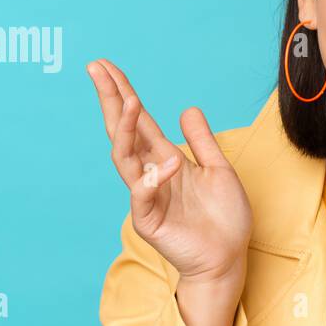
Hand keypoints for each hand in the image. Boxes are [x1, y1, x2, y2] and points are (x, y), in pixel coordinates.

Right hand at [87, 58, 252, 287]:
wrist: (229, 258)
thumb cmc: (224, 218)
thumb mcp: (219, 170)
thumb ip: (202, 142)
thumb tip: (187, 109)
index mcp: (164, 160)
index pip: (139, 122)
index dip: (124, 94)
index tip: (106, 67)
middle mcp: (150, 175)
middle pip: (123, 132)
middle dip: (111, 101)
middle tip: (97, 70)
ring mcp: (147, 198)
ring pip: (125, 160)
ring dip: (126, 130)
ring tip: (131, 102)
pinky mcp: (150, 223)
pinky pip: (142, 198)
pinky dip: (150, 180)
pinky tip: (165, 164)